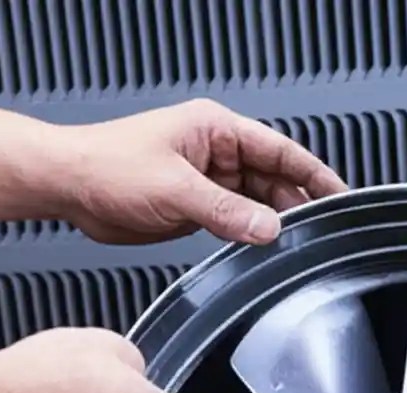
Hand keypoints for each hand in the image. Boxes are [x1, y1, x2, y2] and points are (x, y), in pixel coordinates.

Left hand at [57, 99, 347, 245]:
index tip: (339, 194)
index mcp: (215, 129)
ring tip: (292, 244)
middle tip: (318, 231)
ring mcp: (204, 179)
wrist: (68, 186)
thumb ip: (226, 211)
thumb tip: (268, 229)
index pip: (280, 149)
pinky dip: (245, 233)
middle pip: (272, 177)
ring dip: (269, 222)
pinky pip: (230, 219)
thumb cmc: (107, 165)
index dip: (313, 173)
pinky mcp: (191, 206)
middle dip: (294, 202)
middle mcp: (214, 151)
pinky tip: (257, 249)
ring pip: (253, 202)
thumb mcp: (175, 189)